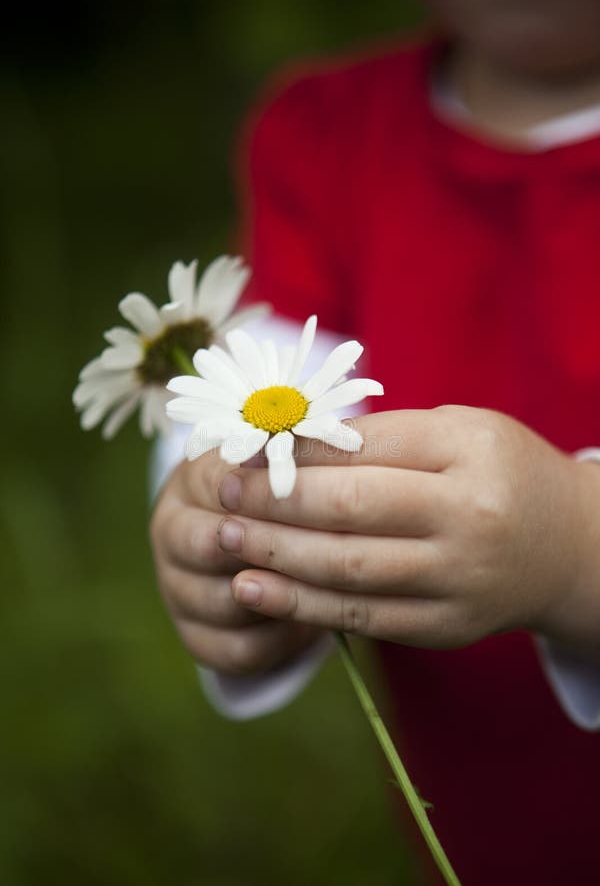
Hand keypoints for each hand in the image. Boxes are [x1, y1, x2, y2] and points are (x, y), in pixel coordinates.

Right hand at [150, 453, 319, 674]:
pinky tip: (310, 620)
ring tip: (326, 587)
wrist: (249, 536)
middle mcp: (171, 532)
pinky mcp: (196, 637)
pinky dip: (281, 639)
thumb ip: (291, 453)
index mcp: (192, 480)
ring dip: (280, 598)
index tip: (321, 503)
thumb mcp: (278, 464)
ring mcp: (177, 589)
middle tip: (320, 551)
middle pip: (208, 549)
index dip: (276, 499)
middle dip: (269, 551)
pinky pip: (239, 649)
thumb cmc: (276, 490)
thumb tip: (310, 437)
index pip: (224, 486)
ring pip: (226, 603)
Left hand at [216, 406, 599, 654]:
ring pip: (349, 572)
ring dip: (277, 558)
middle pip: (352, 512)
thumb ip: (383, 437)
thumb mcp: (458, 431)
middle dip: (276, 504)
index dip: (297, 454)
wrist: (565, 548)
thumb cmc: (500, 472)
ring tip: (226, 541)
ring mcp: (459, 584)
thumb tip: (290, 445)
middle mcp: (469, 522)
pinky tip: (257, 590)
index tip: (247, 451)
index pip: (366, 453)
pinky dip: (303, 606)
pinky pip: (363, 618)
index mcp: (471, 457)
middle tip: (225, 494)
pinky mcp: (445, 629)